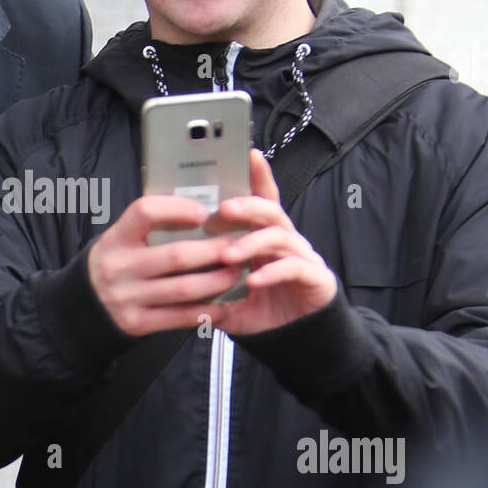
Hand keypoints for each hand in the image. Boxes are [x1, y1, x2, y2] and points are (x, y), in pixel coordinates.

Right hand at [86, 194, 249, 336]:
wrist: (86, 306)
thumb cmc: (118, 262)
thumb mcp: (122, 239)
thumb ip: (152, 227)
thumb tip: (203, 212)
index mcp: (116, 238)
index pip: (145, 212)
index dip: (178, 209)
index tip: (203, 213)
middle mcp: (119, 267)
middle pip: (176, 256)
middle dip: (214, 251)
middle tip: (236, 247)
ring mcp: (127, 297)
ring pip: (184, 289)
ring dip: (217, 281)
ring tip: (235, 274)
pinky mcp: (137, 323)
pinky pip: (180, 317)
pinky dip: (206, 311)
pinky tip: (224, 305)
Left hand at [207, 150, 336, 334]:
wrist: (298, 333)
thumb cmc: (264, 306)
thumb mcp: (230, 293)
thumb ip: (209, 281)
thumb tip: (173, 272)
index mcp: (265, 236)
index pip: (262, 199)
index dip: (259, 176)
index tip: (248, 154)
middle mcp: (285, 240)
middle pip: (270, 211)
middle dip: (248, 205)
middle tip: (224, 209)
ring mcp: (302, 256)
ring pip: (280, 236)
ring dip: (252, 243)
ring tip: (229, 255)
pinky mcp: (314, 276)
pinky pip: (293, 267)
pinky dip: (271, 272)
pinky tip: (253, 280)